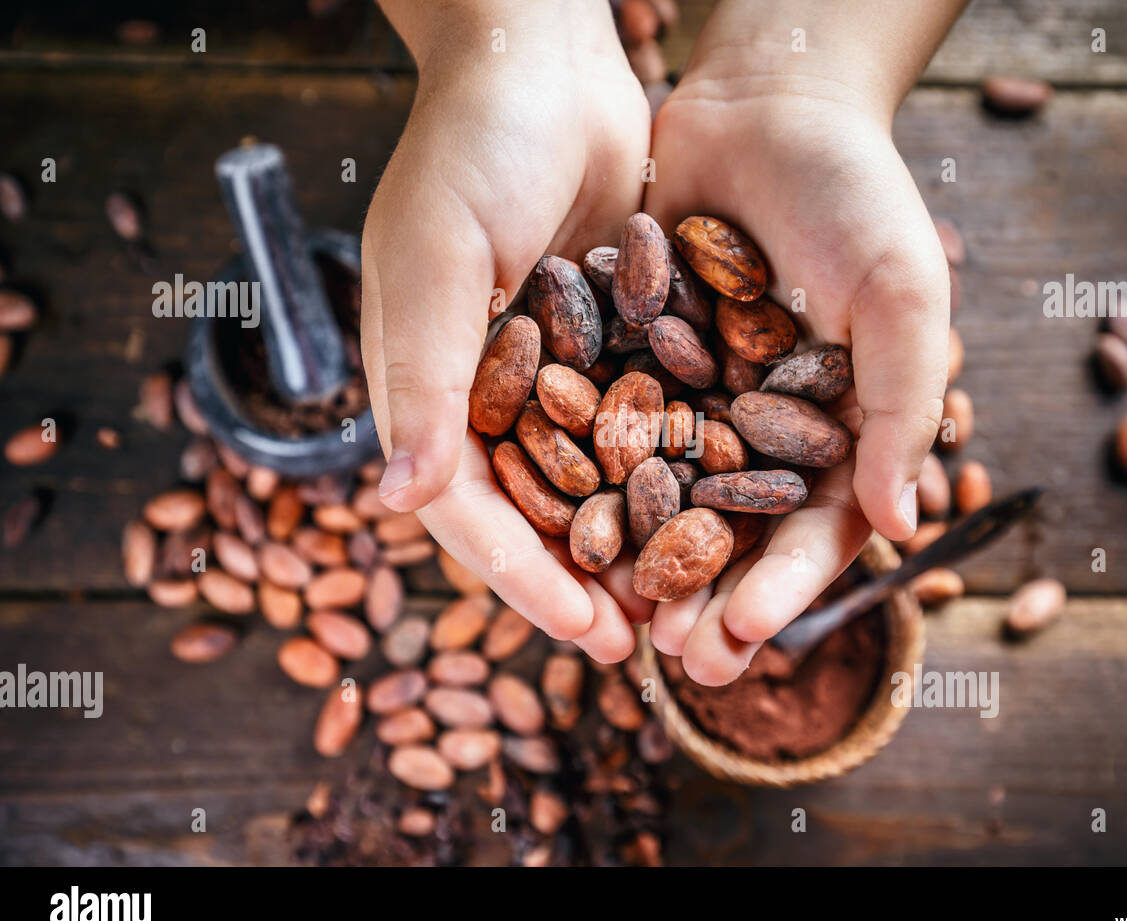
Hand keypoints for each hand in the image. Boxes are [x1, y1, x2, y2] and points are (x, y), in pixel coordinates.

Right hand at [362, 0, 653, 652]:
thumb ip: (426, 377)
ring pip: (592, 482)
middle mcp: (488, 394)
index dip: (522, 578)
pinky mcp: (612, 343)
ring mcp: (554, 372)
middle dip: (584, 582)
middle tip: (642, 644)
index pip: (468, 512)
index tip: (585, 630)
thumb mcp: (437, 258)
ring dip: (632, 543)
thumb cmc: (471, 148)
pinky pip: (639, 424)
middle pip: (534, 514)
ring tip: (684, 601)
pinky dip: (670, 472)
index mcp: (428, 390)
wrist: (544, 64)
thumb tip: (401, 499)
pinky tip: (718, 511)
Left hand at [643, 25, 951, 683]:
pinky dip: (597, 480)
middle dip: (711, 597)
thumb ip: (905, 408)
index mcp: (847, 426)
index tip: (741, 636)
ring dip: (649, 561)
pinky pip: (618, 433)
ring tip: (618, 620)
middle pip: (742, 532)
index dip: (785, 587)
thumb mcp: (903, 295)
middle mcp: (772, 425)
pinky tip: (568, 526)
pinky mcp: (643, 362)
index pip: (820, 527)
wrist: (768, 101)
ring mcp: (705, 398)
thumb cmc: (856, 193)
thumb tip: (905, 526)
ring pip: (673, 500)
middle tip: (677, 659)